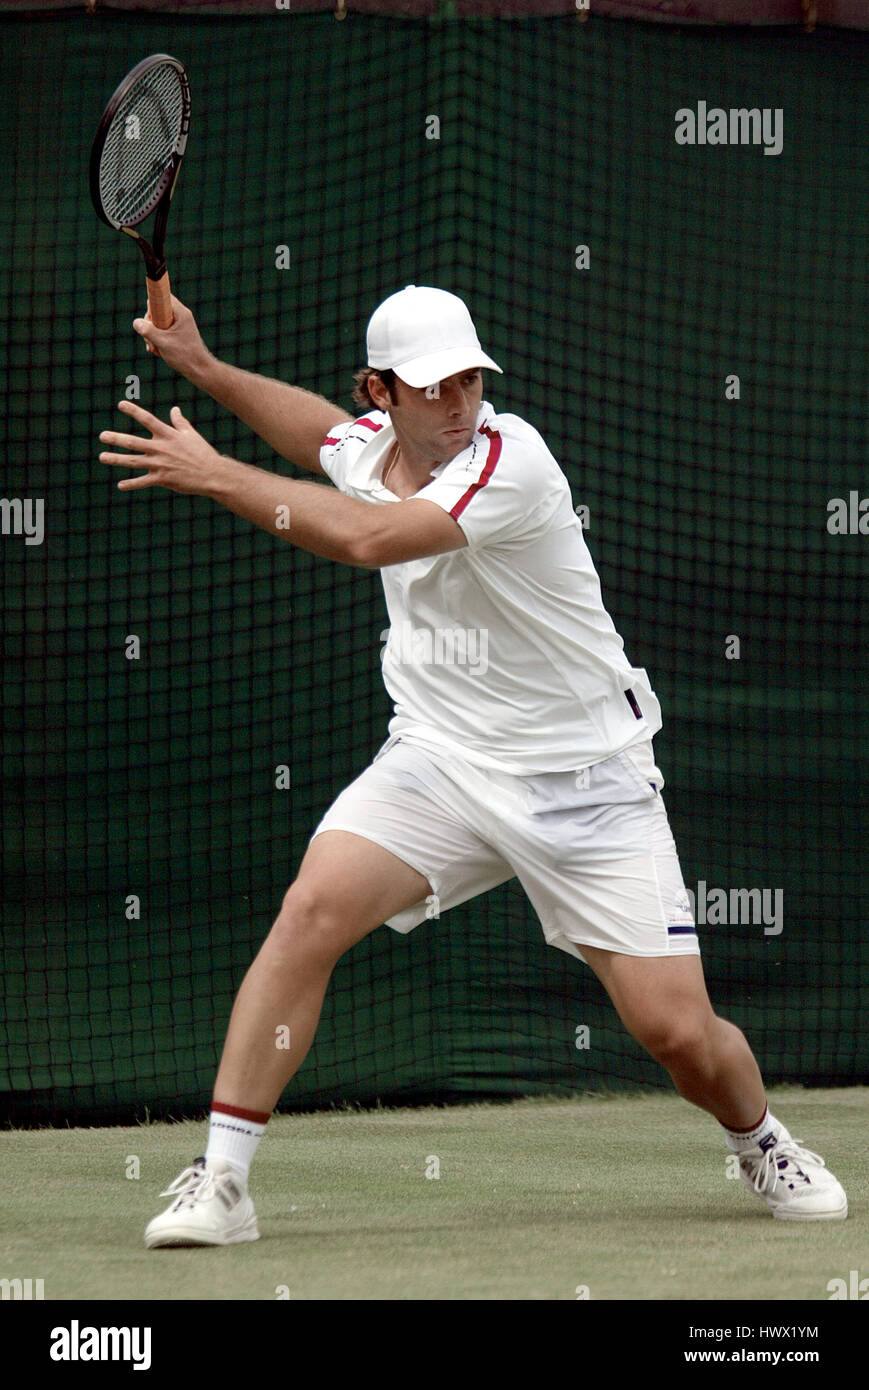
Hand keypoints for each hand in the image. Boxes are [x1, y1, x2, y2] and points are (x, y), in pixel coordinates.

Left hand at [99, 400, 224, 494]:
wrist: (213, 474)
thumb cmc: (203, 453)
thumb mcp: (191, 434)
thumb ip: (179, 422)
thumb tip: (175, 409)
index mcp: (168, 435)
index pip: (148, 420)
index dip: (134, 411)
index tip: (121, 404)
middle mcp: (161, 448)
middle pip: (134, 442)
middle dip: (116, 439)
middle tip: (102, 436)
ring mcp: (161, 464)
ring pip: (134, 461)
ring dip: (116, 459)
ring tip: (102, 457)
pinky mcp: (163, 479)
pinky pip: (143, 482)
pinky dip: (131, 484)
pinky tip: (120, 485)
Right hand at [133, 295, 212, 380]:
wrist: (199, 370)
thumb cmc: (184, 355)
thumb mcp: (162, 342)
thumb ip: (147, 330)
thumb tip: (136, 322)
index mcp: (181, 313)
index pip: (162, 296)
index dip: (152, 306)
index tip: (149, 319)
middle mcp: (181, 316)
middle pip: (157, 311)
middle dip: (149, 326)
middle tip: (150, 339)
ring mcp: (179, 325)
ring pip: (158, 324)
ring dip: (152, 336)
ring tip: (155, 349)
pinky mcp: (177, 334)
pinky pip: (162, 332)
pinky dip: (158, 341)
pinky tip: (158, 352)